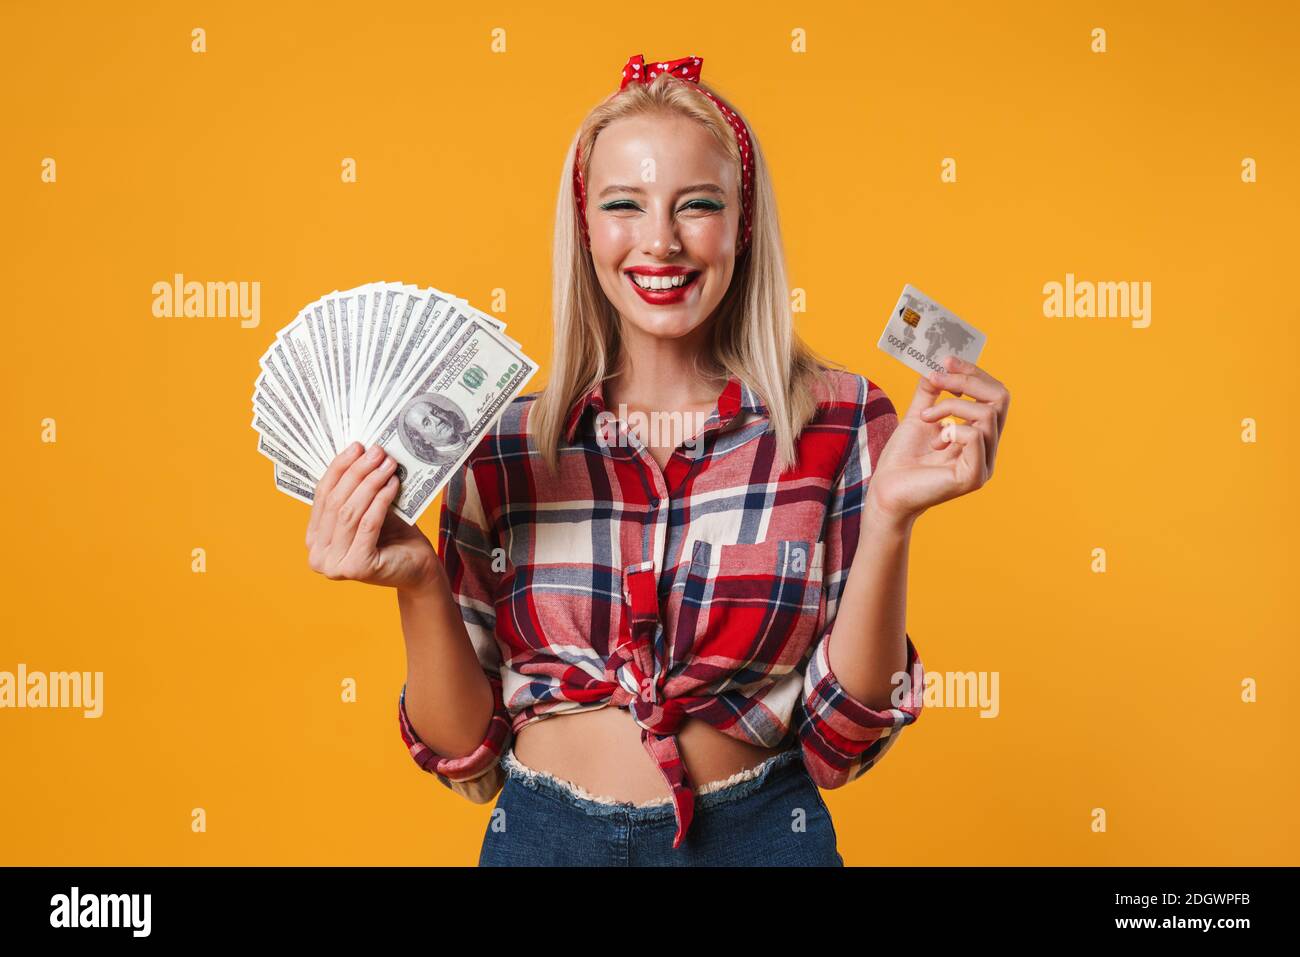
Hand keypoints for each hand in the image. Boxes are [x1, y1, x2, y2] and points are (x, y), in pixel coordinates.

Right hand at [305, 441, 439, 591]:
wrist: (417, 568)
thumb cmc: (393, 538)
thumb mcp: (369, 509)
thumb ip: (356, 490)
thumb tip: (358, 450)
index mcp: (314, 540)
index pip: (322, 496)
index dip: (338, 468)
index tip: (357, 446)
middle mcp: (318, 556)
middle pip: (335, 502)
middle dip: (357, 472)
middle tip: (377, 451)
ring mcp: (335, 565)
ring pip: (350, 512)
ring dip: (370, 483)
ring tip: (388, 464)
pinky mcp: (356, 567)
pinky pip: (368, 524)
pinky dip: (381, 500)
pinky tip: (393, 484)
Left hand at [864, 355, 1009, 528]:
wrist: (885, 490)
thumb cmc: (902, 459)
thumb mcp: (919, 416)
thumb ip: (931, 392)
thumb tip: (940, 365)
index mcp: (981, 434)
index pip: (995, 394)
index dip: (973, 372)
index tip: (946, 360)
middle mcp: (989, 449)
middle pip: (1000, 398)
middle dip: (967, 380)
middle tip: (936, 379)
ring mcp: (985, 464)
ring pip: (987, 414)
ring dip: (950, 406)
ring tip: (925, 418)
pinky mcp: (974, 477)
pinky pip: (976, 437)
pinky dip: (952, 429)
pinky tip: (936, 442)